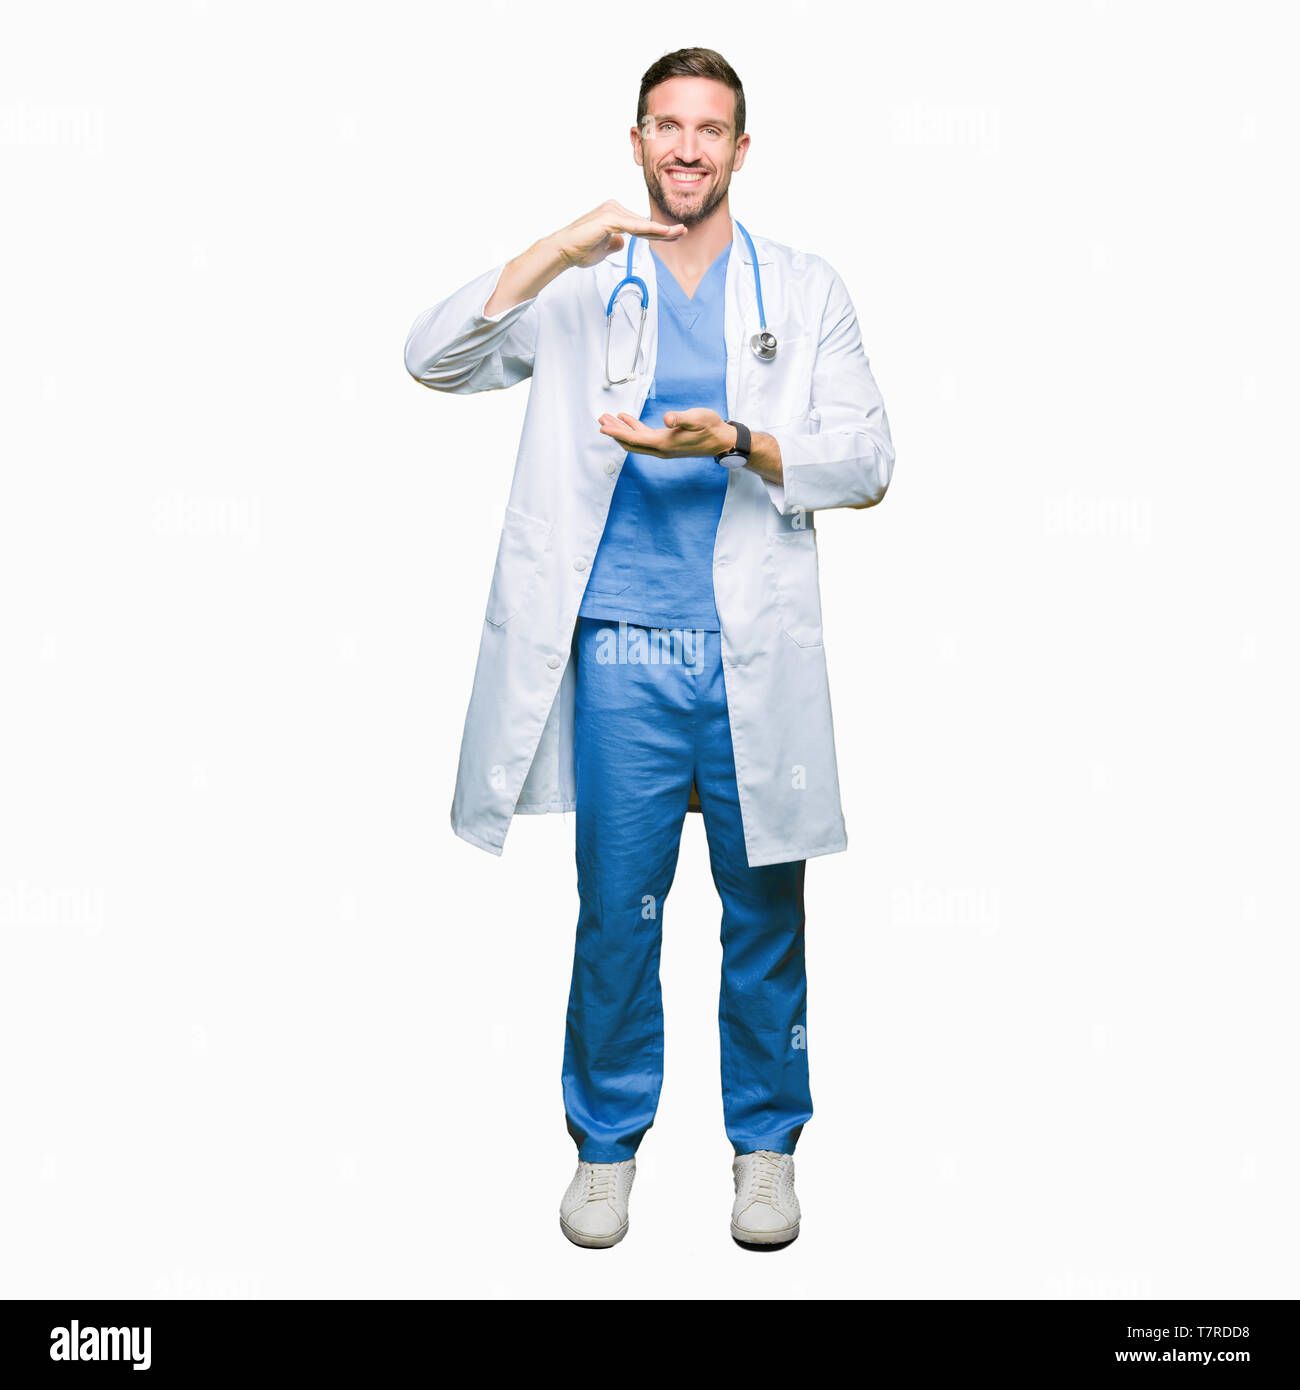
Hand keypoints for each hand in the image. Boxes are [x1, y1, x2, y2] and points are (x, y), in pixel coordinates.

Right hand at [551, 200, 686, 269]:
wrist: (563, 251)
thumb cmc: (580, 250)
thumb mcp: (603, 250)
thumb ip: (614, 244)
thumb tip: (622, 243)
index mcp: (614, 214)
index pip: (640, 225)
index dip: (658, 232)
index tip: (675, 235)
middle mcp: (614, 208)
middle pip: (644, 222)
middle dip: (664, 230)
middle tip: (684, 232)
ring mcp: (611, 211)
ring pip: (640, 224)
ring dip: (659, 230)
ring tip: (677, 233)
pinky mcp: (608, 218)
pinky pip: (632, 226)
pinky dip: (647, 229)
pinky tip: (661, 232)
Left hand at [597, 408, 735, 458]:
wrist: (721, 440)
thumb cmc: (710, 428)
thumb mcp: (697, 418)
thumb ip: (681, 418)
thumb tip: (667, 419)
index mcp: (664, 443)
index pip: (634, 439)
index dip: (616, 433)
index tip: (602, 427)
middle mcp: (660, 449)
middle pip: (630, 443)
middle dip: (614, 432)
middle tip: (601, 419)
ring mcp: (663, 448)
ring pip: (635, 441)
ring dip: (621, 431)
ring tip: (608, 419)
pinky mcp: (666, 444)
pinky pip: (644, 438)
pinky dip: (633, 430)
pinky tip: (628, 420)